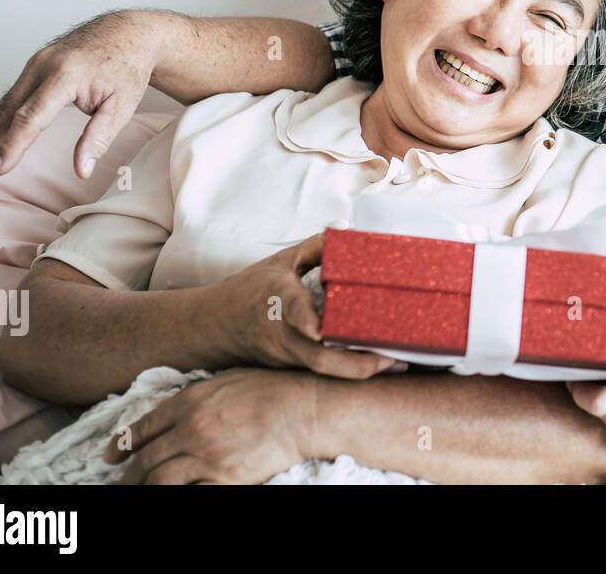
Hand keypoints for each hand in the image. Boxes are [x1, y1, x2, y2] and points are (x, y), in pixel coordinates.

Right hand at [0, 10, 165, 183]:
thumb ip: (99, 138)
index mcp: (65, 75)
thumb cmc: (127, 70)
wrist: (130, 33)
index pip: (31, 117)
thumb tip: (82, 170)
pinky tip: (3, 138)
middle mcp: (43, 65)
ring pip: (6, 102)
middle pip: (9, 111)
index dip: (13, 145)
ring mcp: (36, 61)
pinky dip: (6, 118)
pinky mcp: (35, 63)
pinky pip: (15, 93)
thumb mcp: (122, 106)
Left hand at [106, 368, 320, 483]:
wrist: (305, 409)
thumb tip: (179, 409)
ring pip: (160, 481)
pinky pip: (190, 495)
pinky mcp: (226, 479)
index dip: (122, 444)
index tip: (111, 456)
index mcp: (191, 402)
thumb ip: (199, 395)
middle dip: (128, 474)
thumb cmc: (274, 388)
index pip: (144, 427)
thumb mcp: (230, 379)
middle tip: (119, 482)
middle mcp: (192, 429)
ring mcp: (207, 456)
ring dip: (144, 489)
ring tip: (138, 493)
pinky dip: (176, 497)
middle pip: (147, 459)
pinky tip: (173, 496)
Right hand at [205, 233, 401, 380]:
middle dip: (356, 364)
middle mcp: (282, 334)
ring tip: (397, 362)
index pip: (291, 309)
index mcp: (277, 299)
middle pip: (317, 358)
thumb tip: (349, 233)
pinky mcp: (288, 368)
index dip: (305, 320)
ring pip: (322, 371)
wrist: (208, 328)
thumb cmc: (247, 291)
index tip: (319, 328)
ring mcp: (285, 356)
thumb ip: (314, 248)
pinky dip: (347, 371)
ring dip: (358, 371)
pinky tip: (379, 366)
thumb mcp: (278, 262)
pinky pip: (320, 373)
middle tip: (393, 358)